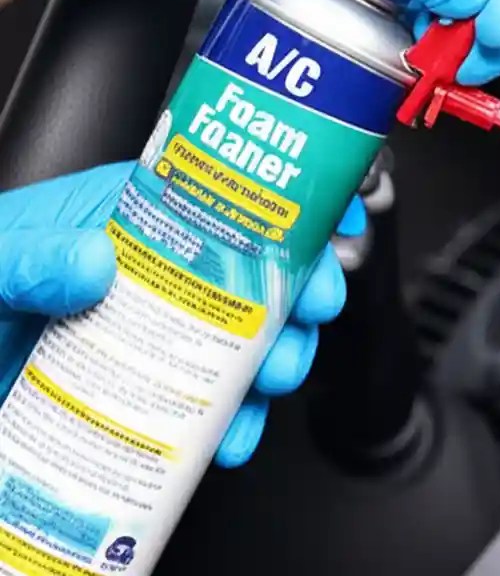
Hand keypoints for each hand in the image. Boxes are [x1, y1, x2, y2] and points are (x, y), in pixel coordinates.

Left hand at [0, 162, 364, 467]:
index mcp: (130, 219)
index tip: (332, 226)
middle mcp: (157, 276)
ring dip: (278, 363)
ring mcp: (156, 338)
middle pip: (259, 278)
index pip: (229, 199)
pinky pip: (212, 409)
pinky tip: (231, 438)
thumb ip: (28, 257)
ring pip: (249, 345)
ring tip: (270, 382)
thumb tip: (93, 264)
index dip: (294, 209)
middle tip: (309, 313)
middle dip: (300, 298)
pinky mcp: (148, 394)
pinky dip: (236, 427)